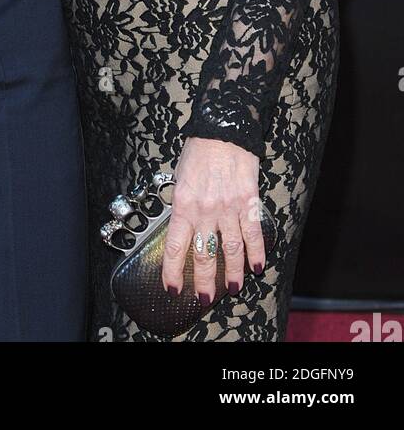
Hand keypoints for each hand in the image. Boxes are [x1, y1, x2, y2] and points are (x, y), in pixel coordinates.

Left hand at [161, 137, 263, 304]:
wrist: (223, 130)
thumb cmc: (199, 151)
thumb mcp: (179, 177)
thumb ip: (181, 204)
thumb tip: (183, 227)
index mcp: (183, 204)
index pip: (175, 246)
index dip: (172, 271)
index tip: (172, 288)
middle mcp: (205, 210)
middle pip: (204, 255)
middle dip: (204, 282)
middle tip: (203, 298)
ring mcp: (229, 208)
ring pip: (231, 250)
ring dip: (232, 273)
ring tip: (232, 289)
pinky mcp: (249, 203)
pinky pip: (253, 235)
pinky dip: (256, 253)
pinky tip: (256, 267)